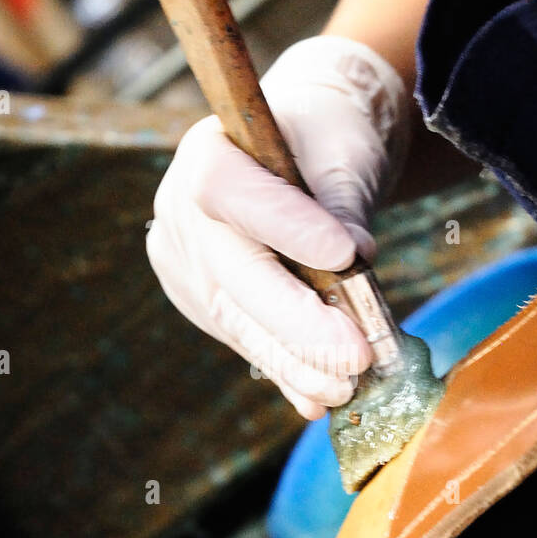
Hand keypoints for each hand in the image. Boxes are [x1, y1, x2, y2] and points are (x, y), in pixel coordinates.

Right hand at [147, 35, 409, 418]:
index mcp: (206, 152)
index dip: (286, 227)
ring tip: (346, 386)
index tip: (347, 254)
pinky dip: (286, 370)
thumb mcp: (343, 152)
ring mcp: (185, 265)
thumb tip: (355, 258)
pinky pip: (245, 342)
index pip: (232, 192)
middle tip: (355, 356)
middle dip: (297, 324)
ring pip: (238, 322)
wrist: (306, 152)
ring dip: (295, 361)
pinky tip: (316, 399)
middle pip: (232, 276)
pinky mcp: (201, 305)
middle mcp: (181, 212)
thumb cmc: (327, 139)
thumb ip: (343, 203)